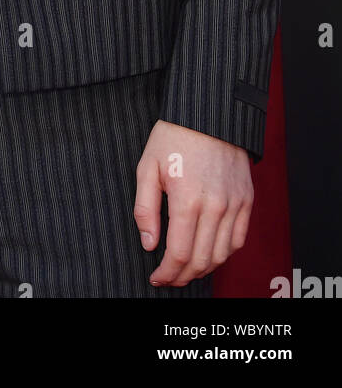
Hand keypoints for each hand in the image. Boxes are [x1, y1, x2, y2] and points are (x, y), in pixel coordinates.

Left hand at [134, 120, 252, 286]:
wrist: (208, 113)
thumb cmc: (174, 137)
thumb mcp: (147, 168)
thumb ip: (145, 209)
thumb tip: (149, 244)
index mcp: (187, 200)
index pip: (179, 254)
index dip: (167, 272)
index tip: (157, 277)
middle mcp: (215, 206)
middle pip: (202, 260)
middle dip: (183, 276)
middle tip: (169, 278)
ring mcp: (235, 204)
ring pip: (222, 254)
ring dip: (204, 269)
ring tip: (187, 269)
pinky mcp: (247, 199)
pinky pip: (239, 239)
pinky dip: (224, 253)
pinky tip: (209, 252)